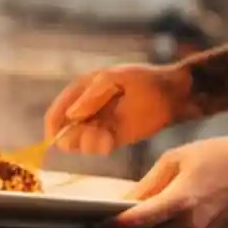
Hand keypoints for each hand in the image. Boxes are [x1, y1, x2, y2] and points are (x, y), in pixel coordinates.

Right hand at [44, 64, 188, 154]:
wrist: (174, 95)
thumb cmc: (145, 80)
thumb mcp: (115, 79)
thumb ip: (92, 95)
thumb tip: (72, 115)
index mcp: (82, 90)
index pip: (57, 112)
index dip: (53, 127)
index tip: (55, 139)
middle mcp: (86, 109)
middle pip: (64, 132)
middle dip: (73, 137)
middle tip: (91, 134)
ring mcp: (99, 124)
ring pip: (79, 143)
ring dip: (87, 144)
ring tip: (105, 137)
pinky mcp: (112, 138)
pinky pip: (96, 148)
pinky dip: (99, 148)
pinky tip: (111, 141)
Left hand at [111, 134, 227, 227]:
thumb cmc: (214, 155)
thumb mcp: (175, 159)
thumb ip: (149, 183)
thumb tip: (126, 201)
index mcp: (180, 200)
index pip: (141, 220)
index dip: (118, 223)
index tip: (100, 222)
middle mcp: (191, 223)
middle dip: (135, 227)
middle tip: (118, 216)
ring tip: (143, 213)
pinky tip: (169, 213)